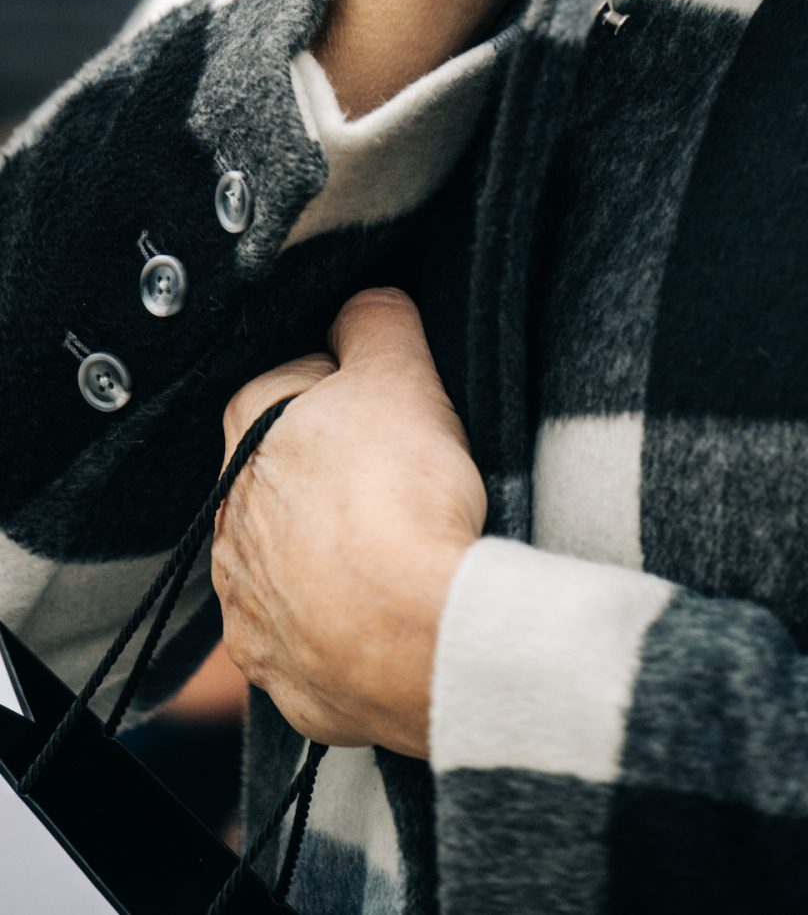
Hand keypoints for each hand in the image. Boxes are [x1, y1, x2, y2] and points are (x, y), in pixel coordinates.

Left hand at [212, 288, 485, 756]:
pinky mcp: (275, 668)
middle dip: (331, 466)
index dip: (341, 380)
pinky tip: (379, 605)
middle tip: (399, 469)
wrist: (413, 633)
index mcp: (247, 436)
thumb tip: (363, 305)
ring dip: (326, 545)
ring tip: (394, 542)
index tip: (386, 397)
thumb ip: (375, 320)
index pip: (283, 381)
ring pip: (284, 555)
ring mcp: (247, 602)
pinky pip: (300, 632)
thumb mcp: (401, 370)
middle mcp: (229, 522)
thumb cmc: (400, 496)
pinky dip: (333, 618)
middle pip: (283, 471)